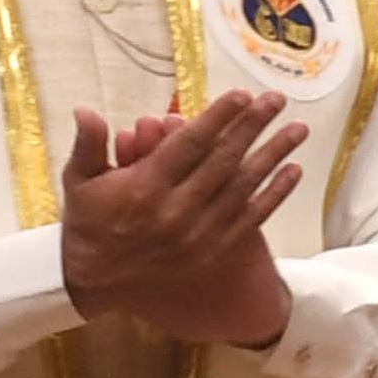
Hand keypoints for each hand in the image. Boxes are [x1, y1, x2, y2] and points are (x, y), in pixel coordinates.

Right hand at [59, 87, 311, 345]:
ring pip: (244, 187)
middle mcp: (176, 210)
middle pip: (224, 160)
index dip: (219, 117)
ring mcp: (198, 234)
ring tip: (298, 129)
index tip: (243, 94)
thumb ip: (89, 144)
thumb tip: (86, 109)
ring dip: (274, 155)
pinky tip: (294, 171)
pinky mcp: (212, 251)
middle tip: (277, 99)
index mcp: (145, 187)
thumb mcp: (79, 181)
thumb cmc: (88, 223)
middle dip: (253, 126)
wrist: (93, 282)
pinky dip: (275, 195)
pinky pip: (250, 219)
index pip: (190, 144)